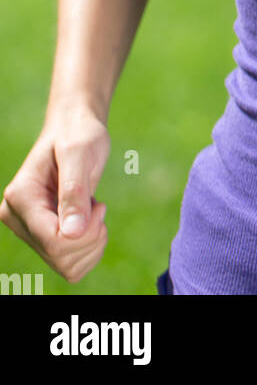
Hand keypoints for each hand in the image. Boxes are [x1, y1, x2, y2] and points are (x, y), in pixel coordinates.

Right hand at [0, 104, 109, 283]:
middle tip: (98, 207)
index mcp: (20, 197)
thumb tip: (72, 233)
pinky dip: (89, 249)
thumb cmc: (78, 134)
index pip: (52, 240)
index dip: (84, 233)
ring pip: (66, 266)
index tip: (99, 205)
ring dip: (91, 244)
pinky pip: (69, 265)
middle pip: (59, 256)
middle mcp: (18, 218)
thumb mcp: (80, 153)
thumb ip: (75, 192)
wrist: (75, 129)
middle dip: (90, 238)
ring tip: (93, 212)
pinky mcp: (43, 236)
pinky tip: (90, 223)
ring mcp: (29, 229)